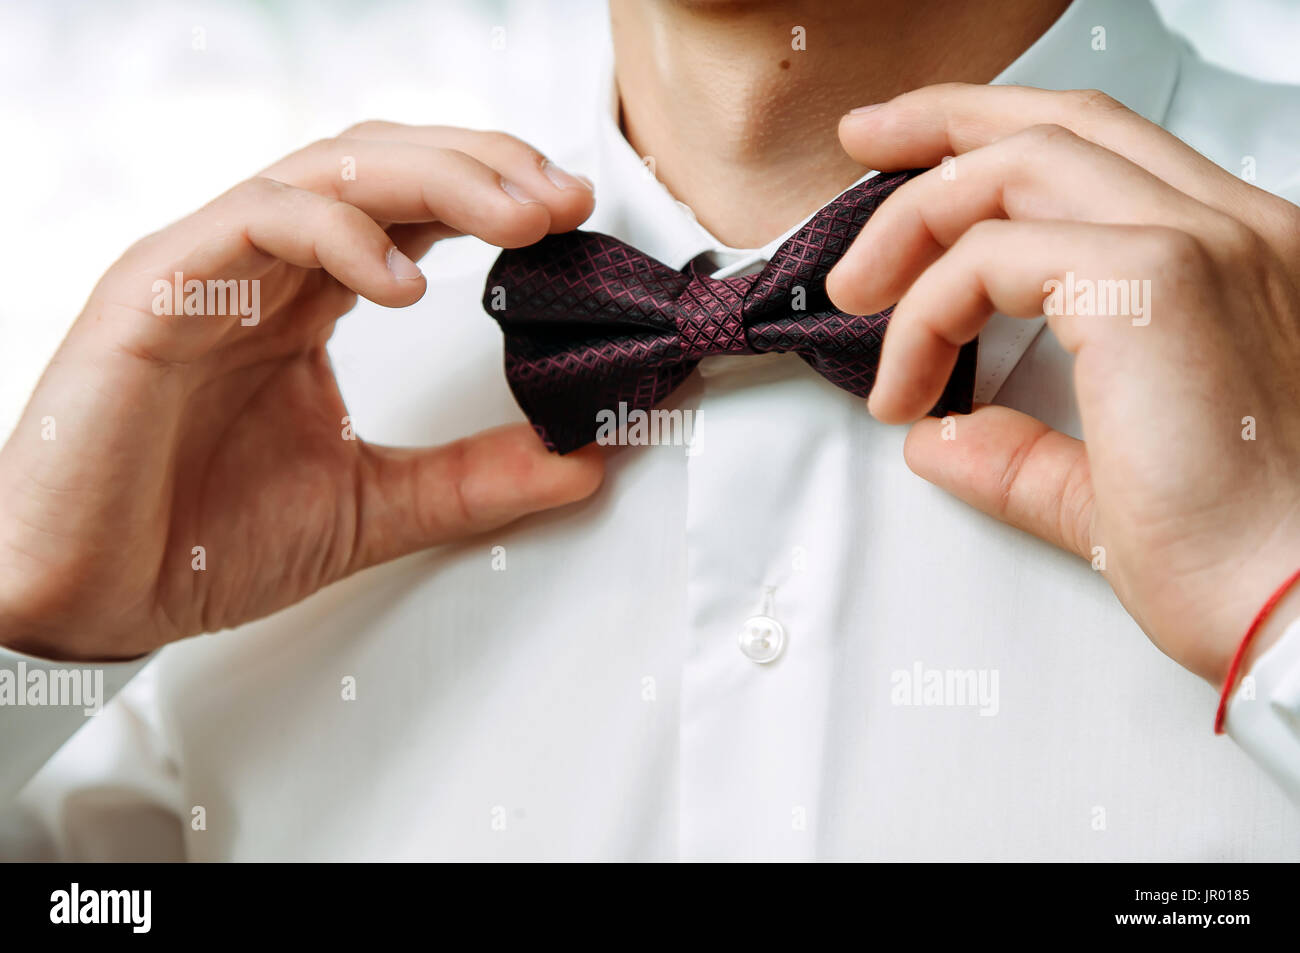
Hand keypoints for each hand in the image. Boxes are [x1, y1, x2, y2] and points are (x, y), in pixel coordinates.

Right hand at [0, 123, 603, 660]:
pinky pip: (258, 220)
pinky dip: (341, 237)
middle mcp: (263, 267)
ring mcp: (211, 266)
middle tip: (565, 202)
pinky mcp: (160, 287)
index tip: (574, 219)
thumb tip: (581, 460)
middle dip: (484, 168)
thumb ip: (474, 479)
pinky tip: (403, 282)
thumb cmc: (200, 541)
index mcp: (305, 300)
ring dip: (438, 180)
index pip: (412, 209)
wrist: (88, 597)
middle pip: (383, 165)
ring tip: (519, 220)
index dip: (495, 197)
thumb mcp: (372, 504)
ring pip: (331, 171)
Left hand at [828, 84, 1299, 685]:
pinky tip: (905, 384)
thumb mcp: (1109, 492)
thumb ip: (1024, 455)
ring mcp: (1199, 247)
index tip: (909, 157)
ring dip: (914, 216)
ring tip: (856, 290)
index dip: (995, 141)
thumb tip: (939, 439)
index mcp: (1231, 261)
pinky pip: (992, 258)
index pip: (1100, 153)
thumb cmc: (1238, 562)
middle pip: (1058, 127)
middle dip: (943, 124)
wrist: (1297, 614)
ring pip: (1018, 167)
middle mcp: (1228, 232)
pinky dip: (926, 312)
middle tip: (861, 145)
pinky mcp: (1156, 285)